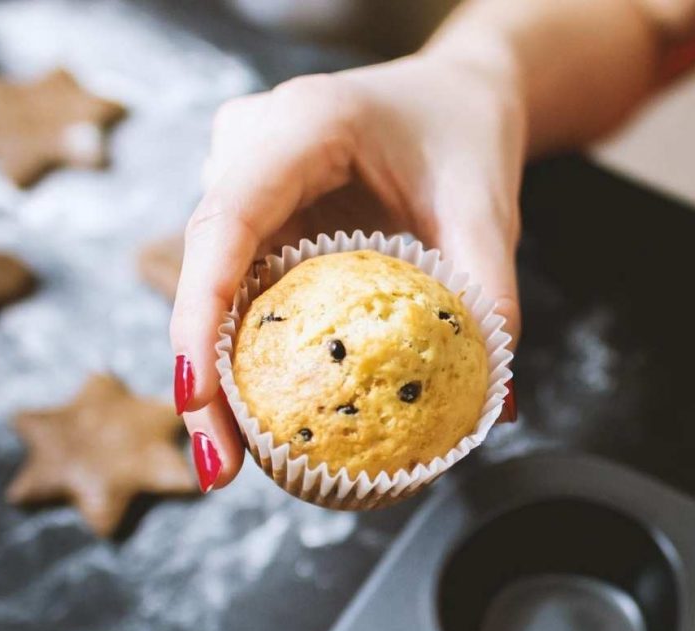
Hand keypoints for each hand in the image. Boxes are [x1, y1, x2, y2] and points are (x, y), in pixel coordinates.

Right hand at [170, 52, 525, 490]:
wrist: (455, 97)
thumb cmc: (465, 138)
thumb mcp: (486, 208)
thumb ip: (490, 293)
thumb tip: (496, 408)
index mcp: (301, 126)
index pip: (228, 222)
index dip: (201, 312)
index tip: (198, 395)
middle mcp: (249, 148)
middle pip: (204, 268)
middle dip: (201, 374)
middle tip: (218, 468)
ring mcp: (241, 180)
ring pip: (211, 287)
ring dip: (218, 375)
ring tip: (229, 463)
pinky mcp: (253, 215)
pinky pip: (239, 289)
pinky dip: (247, 353)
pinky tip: (260, 420)